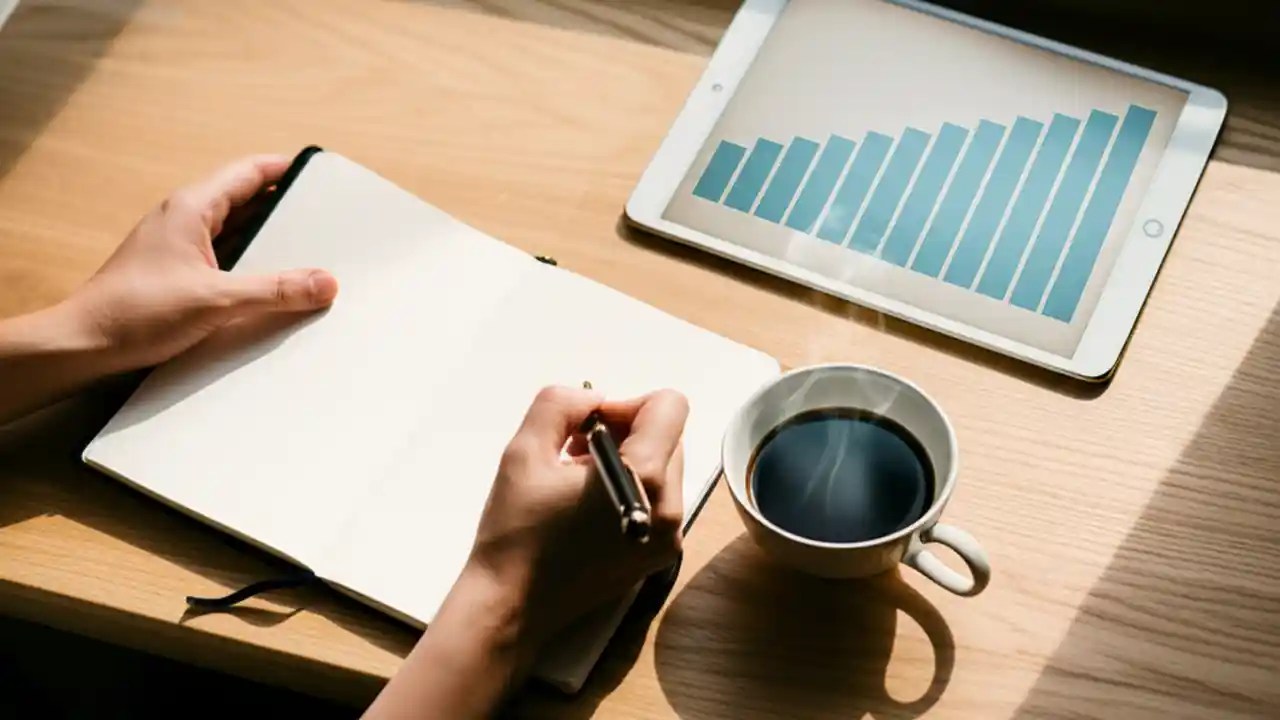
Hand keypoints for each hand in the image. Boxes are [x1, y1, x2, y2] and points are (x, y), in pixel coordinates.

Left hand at [0, 155, 338, 424]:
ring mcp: (179, 246)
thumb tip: (326, 282)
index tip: (320, 174)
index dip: (287, 169)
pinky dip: (251, 263)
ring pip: (236, 230)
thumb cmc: (135, 312)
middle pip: (246, 199)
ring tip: (307, 251)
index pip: (250, 172)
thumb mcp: (216, 299)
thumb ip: (275, 289)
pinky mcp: (177, 272)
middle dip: (285, 207)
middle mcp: (185, 219)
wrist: (83, 344)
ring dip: (268, 239)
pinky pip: (225, 257)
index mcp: (192, 208)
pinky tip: (271, 282)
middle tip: (325, 217)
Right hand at [471, 385, 688, 649]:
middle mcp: (669, 508)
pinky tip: (587, 505)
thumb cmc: (514, 531)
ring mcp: (668, 535)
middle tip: (575, 451)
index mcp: (643, 478)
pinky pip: (659, 498)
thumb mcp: (524, 449)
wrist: (511, 605)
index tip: (587, 427)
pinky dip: (630, 488)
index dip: (625, 403)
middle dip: (625, 431)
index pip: (670, 406)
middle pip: (669, 435)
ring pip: (664, 465)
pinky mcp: (660, 553)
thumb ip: (560, 404)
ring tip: (577, 479)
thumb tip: (593, 398)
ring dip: (626, 458)